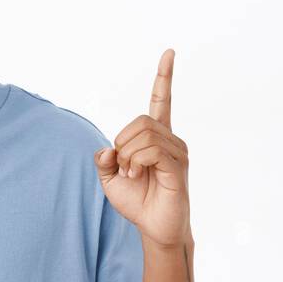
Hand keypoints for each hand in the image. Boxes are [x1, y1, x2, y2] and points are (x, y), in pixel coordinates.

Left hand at [94, 49, 190, 247]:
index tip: (169, 52)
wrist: (154, 228)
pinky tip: (136, 176)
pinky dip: (136, 162)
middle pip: (141, 121)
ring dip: (129, 155)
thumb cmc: (137, 203)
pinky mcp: (178, 167)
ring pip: (146, 134)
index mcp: (156, 138)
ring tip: (132, 175)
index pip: (161, 100)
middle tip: (123, 167)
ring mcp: (177, 152)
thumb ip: (104, 160)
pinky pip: (153, 150)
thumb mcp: (110, 180)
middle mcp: (171, 140)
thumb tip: (106, 148)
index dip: (164, 77)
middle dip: (123, 142)